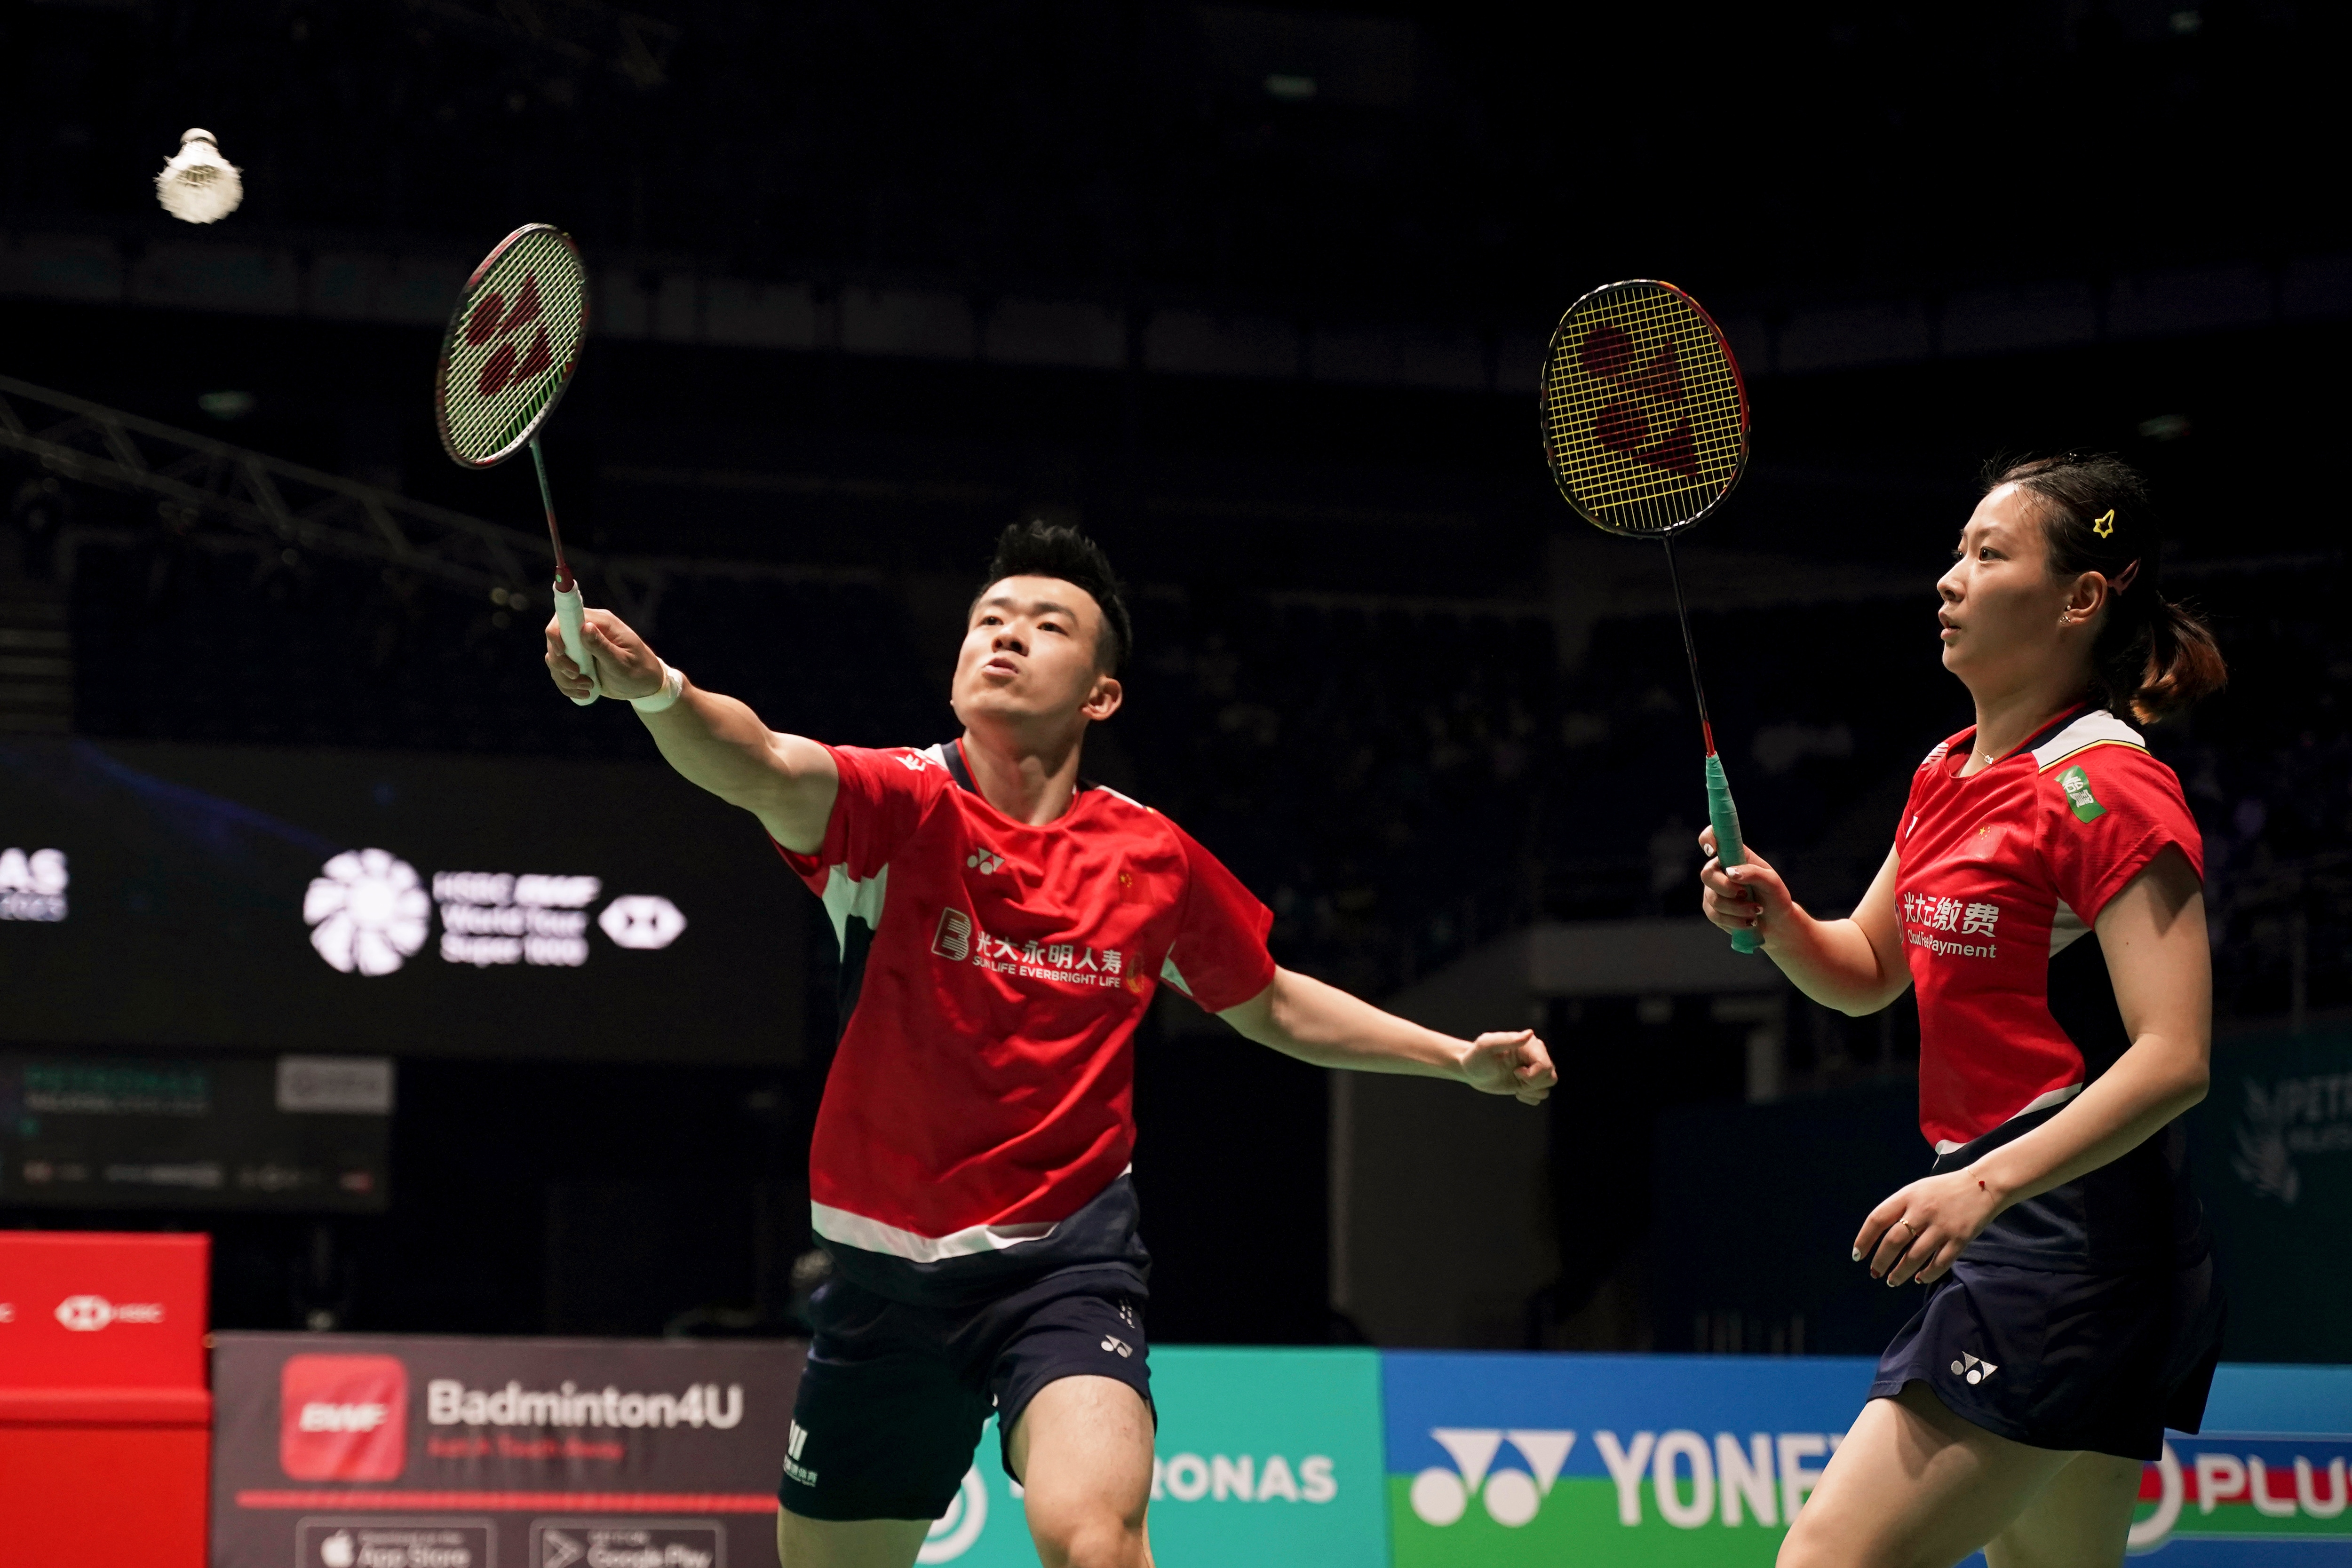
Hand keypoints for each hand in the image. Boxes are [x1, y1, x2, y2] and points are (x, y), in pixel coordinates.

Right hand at [545, 607, 663, 701]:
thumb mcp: (622, 662)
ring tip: (587, 686)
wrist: (645, 686)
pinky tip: (585, 692)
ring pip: (555, 659)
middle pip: (555, 640)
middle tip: (577, 676)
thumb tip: (585, 628)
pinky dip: (567, 685)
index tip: (563, 653)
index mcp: (601, 623)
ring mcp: (580, 647)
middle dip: (561, 662)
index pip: (566, 617)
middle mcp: (587, 631)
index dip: (556, 633)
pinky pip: (560, 672)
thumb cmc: (639, 671)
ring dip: (565, 678)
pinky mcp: (578, 662)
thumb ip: (602, 646)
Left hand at [1462, 1029, 1555, 1104]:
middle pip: (1551, 1077)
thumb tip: (1530, 1034)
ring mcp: (1533, 1070)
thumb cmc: (1476, 1056)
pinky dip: (1529, 1097)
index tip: (1515, 1072)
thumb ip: (1507, 1040)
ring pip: (1548, 1086)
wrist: (1470, 1070)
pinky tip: (1516, 1091)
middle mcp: (1535, 1056)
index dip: (1532, 1075)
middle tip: (1514, 1077)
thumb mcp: (1486, 1046)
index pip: (1546, 1066)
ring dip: (1531, 1091)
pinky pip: (1541, 1095)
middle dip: (1532, 1084)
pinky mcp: (1529, 1083)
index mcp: (1530, 1045)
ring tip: (1515, 1084)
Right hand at [1698, 826, 1791, 945]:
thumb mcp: (1771, 881)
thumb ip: (1753, 873)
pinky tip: (1748, 921)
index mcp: (1734, 855)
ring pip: (1713, 898)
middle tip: (1745, 894)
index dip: (1708, 839)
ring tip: (1755, 911)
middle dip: (1727, 888)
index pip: (1714, 837)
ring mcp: (1713, 889)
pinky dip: (1733, 920)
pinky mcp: (1712, 908)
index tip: (1712, 851)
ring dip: (1737, 909)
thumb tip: (1730, 872)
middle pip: (1707, 874)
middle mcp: (1720, 869)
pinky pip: (1714, 914)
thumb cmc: (1775, 896)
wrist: (1775, 921)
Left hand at [1854, 1168, 2003, 1286]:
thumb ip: (1899, 1208)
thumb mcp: (1916, 1190)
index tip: (1858, 1255)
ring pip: (1915, 1257)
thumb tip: (1880, 1236)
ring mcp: (1942, 1226)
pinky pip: (1940, 1263)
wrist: (1983, 1185)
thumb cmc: (1943, 1190)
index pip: (1877, 1219)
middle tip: (1875, 1273)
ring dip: (1900, 1272)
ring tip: (1892, 1281)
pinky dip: (1927, 1274)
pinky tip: (1919, 1278)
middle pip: (1894, 1241)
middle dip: (1881, 1261)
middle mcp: (1922, 1211)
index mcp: (1907, 1196)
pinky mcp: (1960, 1239)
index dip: (1864, 1239)